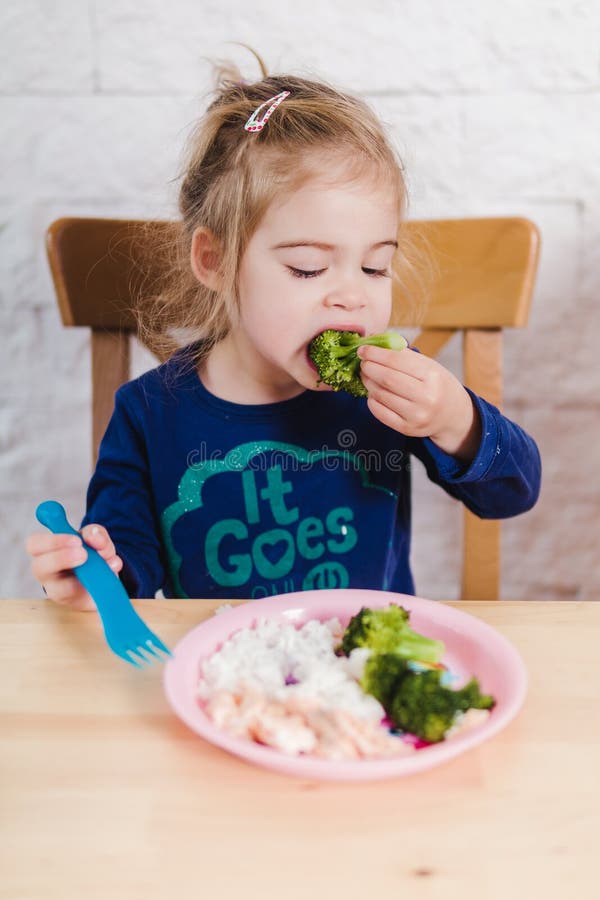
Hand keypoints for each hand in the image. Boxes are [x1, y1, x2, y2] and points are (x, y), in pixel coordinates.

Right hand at [25, 524, 122, 610]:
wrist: (103, 578)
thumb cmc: (91, 554)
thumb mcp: (95, 538)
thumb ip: (95, 534)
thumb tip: (94, 537)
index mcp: (45, 552)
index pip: (35, 544)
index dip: (53, 541)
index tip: (76, 540)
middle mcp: (47, 573)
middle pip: (38, 568)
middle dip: (61, 559)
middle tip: (83, 554)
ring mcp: (60, 592)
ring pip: (58, 590)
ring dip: (82, 577)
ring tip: (99, 567)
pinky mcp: (76, 604)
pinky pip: (85, 599)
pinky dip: (102, 585)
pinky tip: (112, 572)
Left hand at [358, 344, 481, 460]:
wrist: (453, 415)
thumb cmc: (437, 385)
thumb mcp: (429, 365)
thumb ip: (404, 355)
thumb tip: (375, 343)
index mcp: (432, 376)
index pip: (396, 360)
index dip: (375, 353)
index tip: (363, 349)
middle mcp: (426, 397)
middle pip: (386, 378)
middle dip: (369, 368)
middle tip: (363, 363)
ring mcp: (417, 415)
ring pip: (380, 395)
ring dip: (368, 382)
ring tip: (367, 376)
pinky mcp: (407, 428)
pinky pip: (379, 412)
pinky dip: (371, 399)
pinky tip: (374, 393)